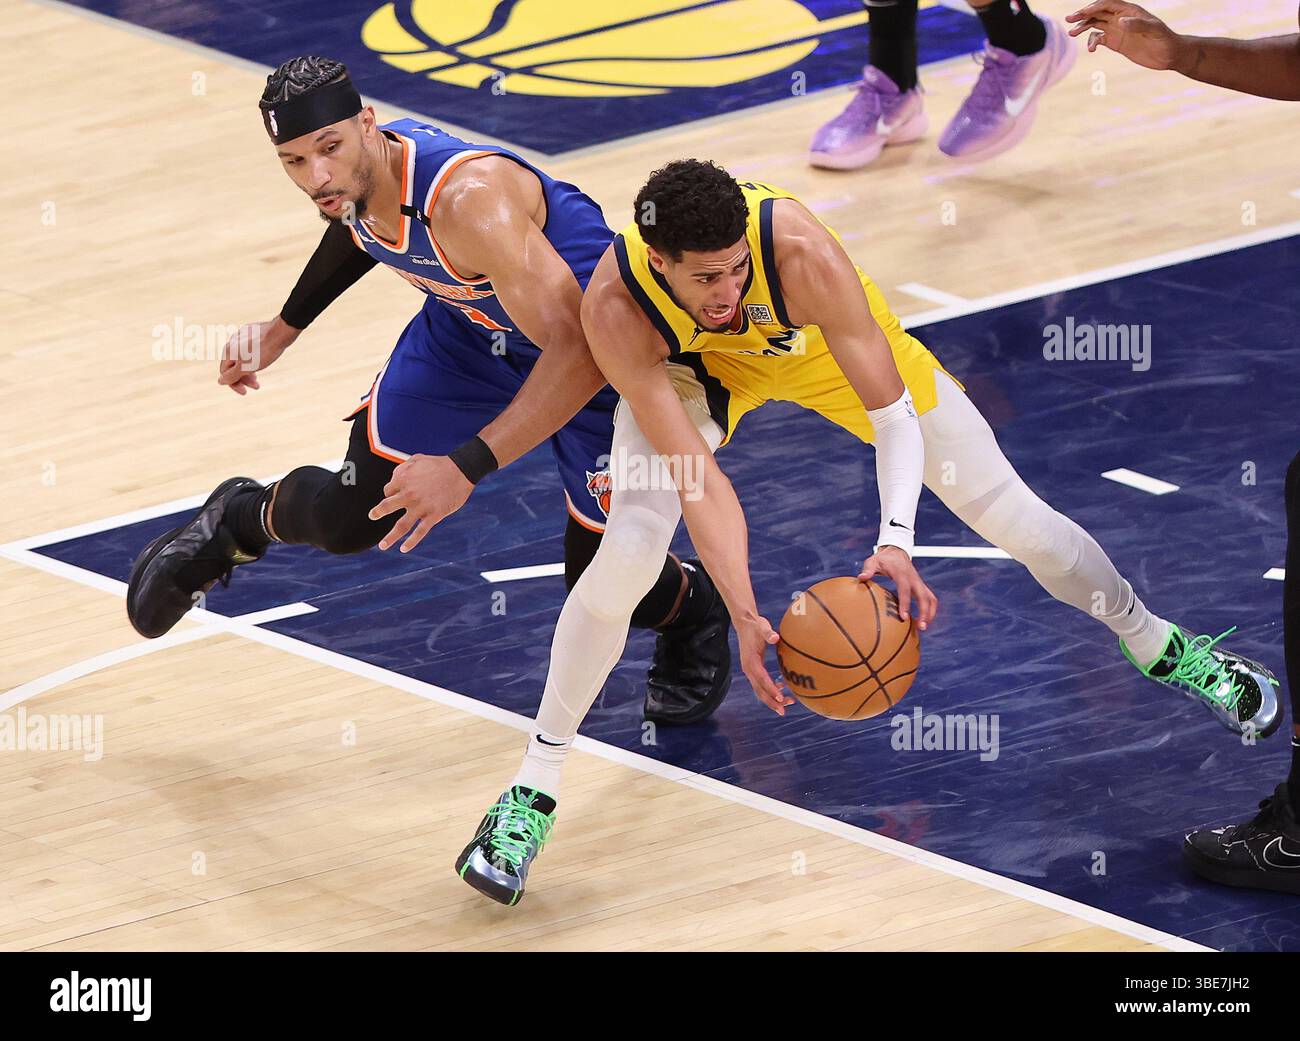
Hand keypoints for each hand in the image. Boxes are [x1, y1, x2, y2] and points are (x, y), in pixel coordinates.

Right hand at [217, 318, 298, 394]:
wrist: (279, 332)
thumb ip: (232, 375)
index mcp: (228, 351)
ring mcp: (242, 336)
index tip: (245, 392)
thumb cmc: (262, 351)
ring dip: (250, 370)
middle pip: (233, 365)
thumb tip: (220, 381)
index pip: (225, 373)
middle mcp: (232, 342)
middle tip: (257, 386)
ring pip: (242, 357)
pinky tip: (263, 360)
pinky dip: (254, 359)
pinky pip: (250, 349)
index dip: (234, 384)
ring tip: (259, 376)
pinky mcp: (252, 332)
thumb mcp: (246, 368)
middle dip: (244, 378)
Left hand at [368, 454, 474, 551]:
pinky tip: (403, 549)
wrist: (461, 470)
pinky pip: (420, 532)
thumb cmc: (439, 464)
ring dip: (390, 537)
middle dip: (378, 512)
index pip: (388, 491)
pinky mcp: (434, 515)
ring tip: (382, 546)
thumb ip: (402, 468)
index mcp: (403, 480)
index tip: (397, 495)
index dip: (391, 493)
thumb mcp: (416, 459)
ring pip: (401, 526)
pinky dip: (411, 542)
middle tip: (373, 515)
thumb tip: (394, 478)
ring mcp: (421, 506)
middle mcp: (409, 494)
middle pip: (387, 507)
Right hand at [736, 614, 796, 715]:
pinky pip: (761, 685)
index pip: (761, 679)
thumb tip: (775, 637)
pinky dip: (770, 691)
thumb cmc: (756, 625)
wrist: (745, 623)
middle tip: (783, 711)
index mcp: (751, 661)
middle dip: (771, 702)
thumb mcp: (762, 626)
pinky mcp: (753, 670)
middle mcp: (749, 669)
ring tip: (786, 704)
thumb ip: (768, 633)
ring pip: (760, 690)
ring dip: (771, 699)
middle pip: (759, 690)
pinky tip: (781, 691)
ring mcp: (750, 671)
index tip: (781, 698)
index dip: (771, 689)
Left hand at [859, 546, 936, 631]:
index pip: (905, 590)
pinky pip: (930, 598)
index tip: (904, 618)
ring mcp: (919, 583)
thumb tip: (861, 578)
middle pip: (924, 596)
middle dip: (924, 612)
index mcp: (901, 574)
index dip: (906, 604)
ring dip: (930, 613)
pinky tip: (923, 621)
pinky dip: (930, 610)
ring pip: (931, 598)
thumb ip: (868, 569)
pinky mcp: (921, 586)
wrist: (896, 551)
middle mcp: (914, 579)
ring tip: (923, 627)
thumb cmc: (883, 559)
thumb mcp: (873, 561)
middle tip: (920, 627)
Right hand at [1065, 1, 1181, 69]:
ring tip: (1072, 34)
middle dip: (1083, 15)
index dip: (1094, 7)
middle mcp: (1121, 18)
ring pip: (1095, 24)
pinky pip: (1099, 39)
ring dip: (1083, 27)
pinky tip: (1091, 50)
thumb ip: (1138, 24)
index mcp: (1130, 10)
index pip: (1107, 4)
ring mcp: (1118, 30)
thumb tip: (1120, 21)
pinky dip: (1092, 43)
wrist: (1169, 55)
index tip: (1082, 14)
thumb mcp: (1154, 31)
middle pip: (1098, 12)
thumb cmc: (1165, 39)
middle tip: (1070, 20)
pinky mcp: (1116, 43)